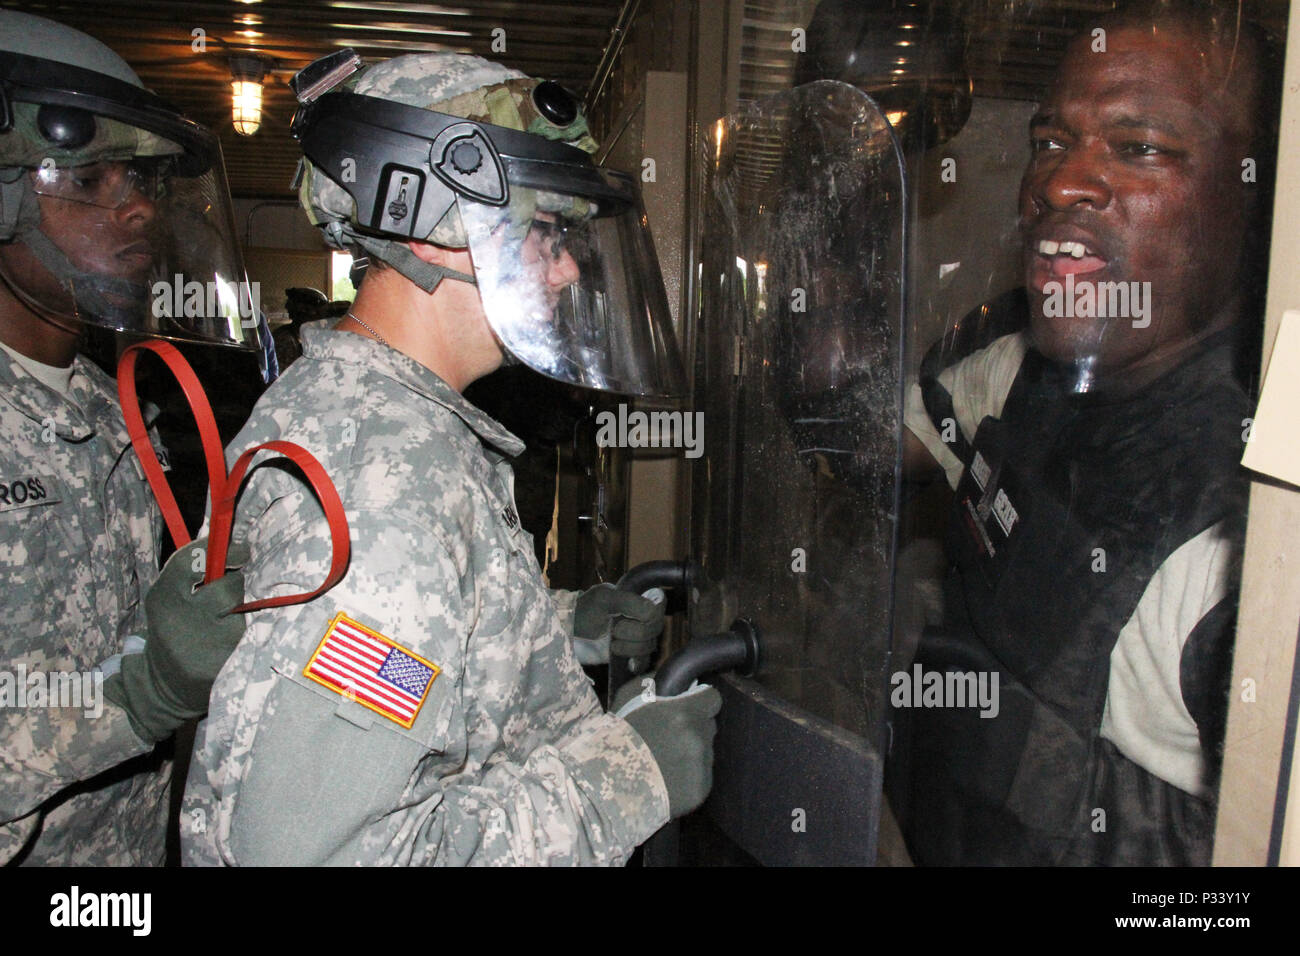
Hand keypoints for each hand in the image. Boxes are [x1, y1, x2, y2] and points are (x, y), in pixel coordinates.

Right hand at [102, 539, 248, 741]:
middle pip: (227, 590)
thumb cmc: (177, 627)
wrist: (167, 686)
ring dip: (248, 609)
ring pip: (244, 614)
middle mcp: (180, 622)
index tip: (242, 550)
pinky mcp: (225, 665)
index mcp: (163, 599)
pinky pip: (251, 636)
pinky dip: (253, 631)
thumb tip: (230, 535)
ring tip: (238, 614)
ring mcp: (204, 647)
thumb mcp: (171, 597)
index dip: (223, 551)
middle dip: (240, 585)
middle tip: (241, 586)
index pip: (191, 563)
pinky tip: (241, 635)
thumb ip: (193, 569)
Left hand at [573, 583, 665, 660]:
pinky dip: (638, 663)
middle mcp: (641, 617)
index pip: (659, 605)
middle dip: (636, 633)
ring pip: (650, 646)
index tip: (631, 616)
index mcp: (637, 599)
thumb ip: (630, 602)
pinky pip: (645, 661)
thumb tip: (654, 611)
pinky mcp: (630, 654)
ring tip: (613, 645)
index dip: (650, 614)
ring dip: (631, 648)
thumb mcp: (604, 599)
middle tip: (614, 631)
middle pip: (656, 628)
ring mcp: (637, 636)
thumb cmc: (585, 610)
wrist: (570, 632)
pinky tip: (628, 663)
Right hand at [613, 675, 721, 819]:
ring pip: (705, 752)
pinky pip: (700, 776)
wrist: (604, 785)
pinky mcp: (699, 791)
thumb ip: (657, 684)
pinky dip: (688, 777)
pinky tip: (666, 778)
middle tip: (667, 736)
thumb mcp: (628, 698)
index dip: (700, 701)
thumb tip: (677, 681)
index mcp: (683, 713)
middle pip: (708, 726)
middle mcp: (697, 739)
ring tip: (662, 760)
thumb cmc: (613, 738)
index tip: (690, 706)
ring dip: (690, 752)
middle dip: (693, 728)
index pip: (712, 699)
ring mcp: (700, 767)